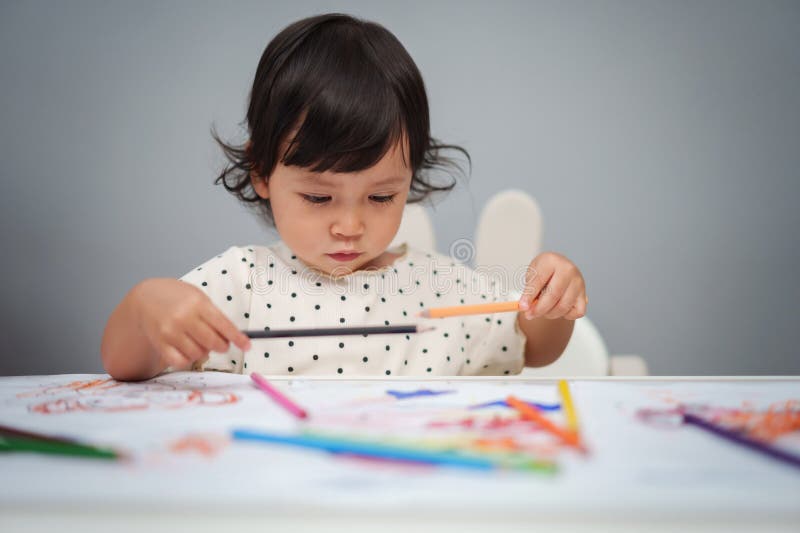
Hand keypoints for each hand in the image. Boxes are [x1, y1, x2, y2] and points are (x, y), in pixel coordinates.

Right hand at [133, 278, 251, 369]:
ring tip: (199, 342)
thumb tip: (233, 337)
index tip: (247, 346)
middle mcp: (184, 317)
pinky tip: (187, 350)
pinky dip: (188, 360)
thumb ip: (215, 316)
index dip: (238, 338)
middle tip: (222, 344)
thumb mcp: (198, 298)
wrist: (146, 298)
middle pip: (213, 342)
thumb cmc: (179, 299)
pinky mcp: (160, 343)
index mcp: (198, 303)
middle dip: (222, 346)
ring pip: (198, 354)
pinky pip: (181, 361)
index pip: (223, 325)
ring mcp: (170, 331)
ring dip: (204, 352)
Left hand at [519, 252, 586, 320]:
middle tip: (529, 315)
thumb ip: (529, 290)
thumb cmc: (543, 272)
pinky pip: (576, 313)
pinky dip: (565, 316)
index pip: (539, 280)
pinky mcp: (585, 295)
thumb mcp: (532, 274)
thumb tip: (525, 307)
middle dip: (539, 309)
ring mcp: (579, 283)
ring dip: (549, 314)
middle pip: (553, 295)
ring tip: (541, 311)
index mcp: (552, 260)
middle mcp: (569, 270)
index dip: (529, 295)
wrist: (559, 268)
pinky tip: (557, 309)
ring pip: (564, 306)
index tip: (522, 307)